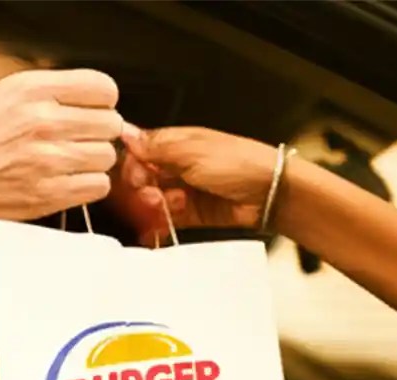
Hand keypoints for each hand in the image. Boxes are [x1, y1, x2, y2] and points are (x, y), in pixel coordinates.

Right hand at [0, 68, 122, 238]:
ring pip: (106, 156)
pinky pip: (98, 186)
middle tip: (79, 141)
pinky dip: (88, 186)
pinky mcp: (50, 194)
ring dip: (93, 161)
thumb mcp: (0, 96)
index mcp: (31, 91)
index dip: (102, 102)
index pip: (102, 88)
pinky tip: (67, 182)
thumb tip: (85, 102)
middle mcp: (43, 121)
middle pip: (110, 123)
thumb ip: (45, 94)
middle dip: (99, 132)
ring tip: (69, 163)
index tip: (93, 110)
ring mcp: (49, 159)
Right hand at [112, 126, 279, 244]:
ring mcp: (185, 190)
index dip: (134, 165)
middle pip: (144, 178)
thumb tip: (126, 134)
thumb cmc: (239, 164)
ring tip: (173, 205)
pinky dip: (161, 225)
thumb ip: (157, 147)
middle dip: (144, 188)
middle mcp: (179, 165)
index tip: (137, 176)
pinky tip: (160, 229)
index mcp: (177, 143)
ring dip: (157, 206)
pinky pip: (168, 220)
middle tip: (153, 193)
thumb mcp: (192, 151)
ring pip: (154, 200)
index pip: (140, 151)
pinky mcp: (193, 213)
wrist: (270, 194)